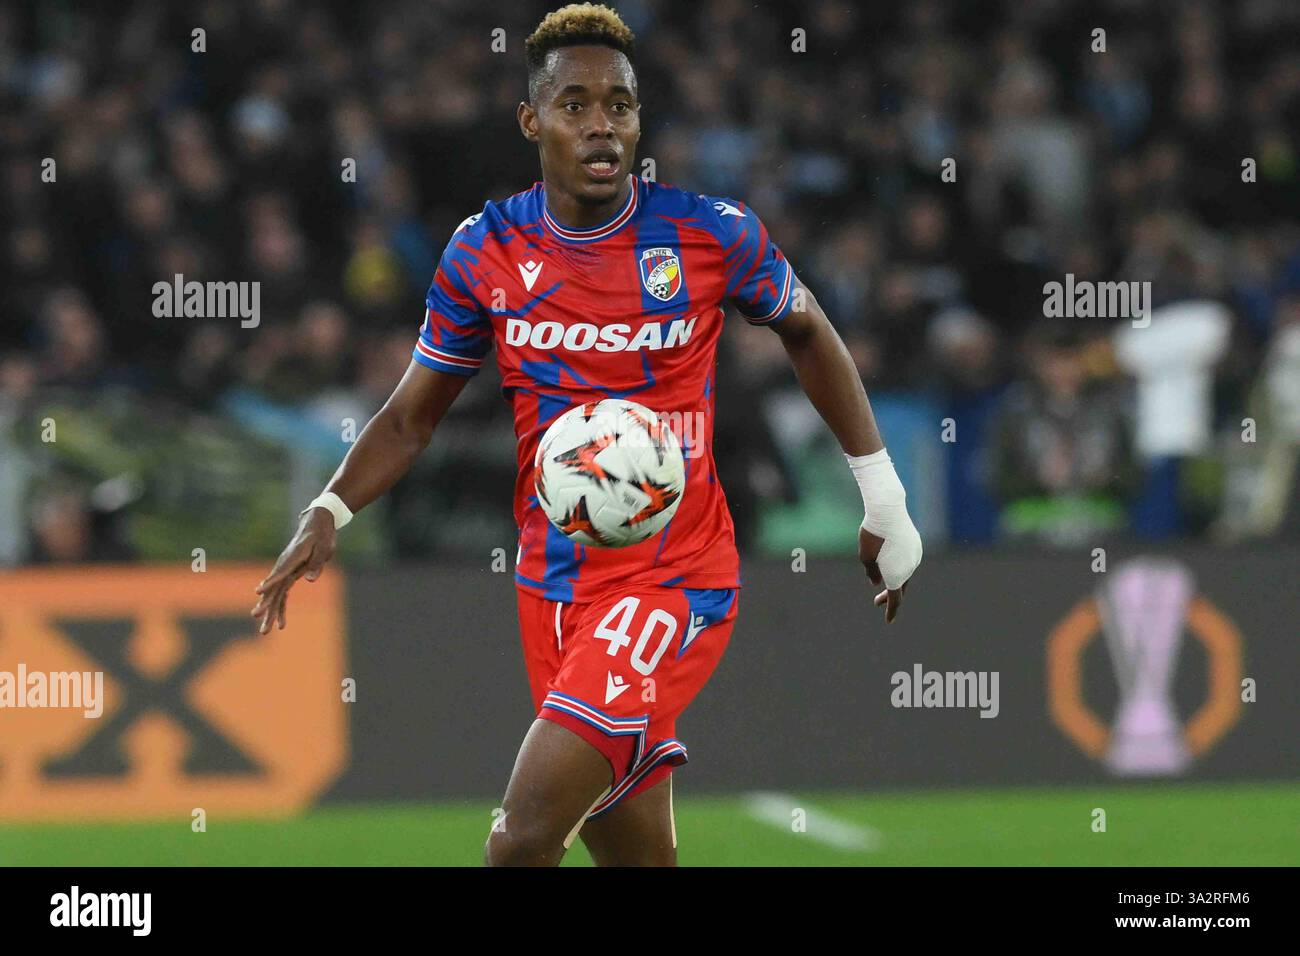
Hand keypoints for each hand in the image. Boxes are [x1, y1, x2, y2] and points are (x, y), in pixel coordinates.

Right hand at [251, 508, 336, 633]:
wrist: (316, 524)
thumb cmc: (321, 535)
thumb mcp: (324, 549)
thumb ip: (316, 564)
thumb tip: (311, 580)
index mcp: (291, 558)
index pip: (279, 573)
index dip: (270, 583)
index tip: (258, 593)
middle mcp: (284, 566)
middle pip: (273, 588)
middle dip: (265, 605)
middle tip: (257, 618)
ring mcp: (285, 572)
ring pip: (275, 595)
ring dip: (270, 613)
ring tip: (265, 631)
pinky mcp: (290, 575)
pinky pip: (283, 594)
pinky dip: (281, 608)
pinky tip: (281, 623)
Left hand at [858, 525, 917, 623]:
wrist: (888, 511)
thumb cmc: (873, 534)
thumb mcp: (865, 556)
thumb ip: (872, 572)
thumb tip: (877, 583)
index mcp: (896, 575)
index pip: (895, 599)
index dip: (891, 611)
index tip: (888, 621)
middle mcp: (909, 568)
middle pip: (900, 587)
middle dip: (889, 596)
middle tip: (876, 602)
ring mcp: (915, 556)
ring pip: (905, 572)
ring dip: (895, 578)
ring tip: (882, 578)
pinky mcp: (916, 545)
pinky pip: (908, 560)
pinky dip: (899, 565)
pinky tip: (890, 560)